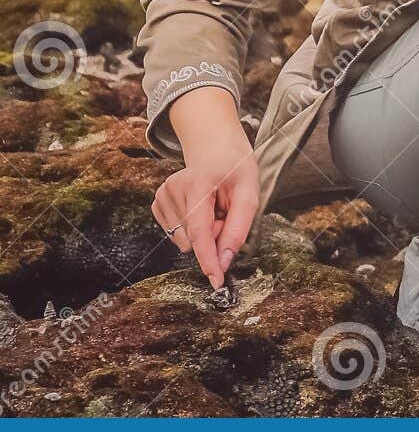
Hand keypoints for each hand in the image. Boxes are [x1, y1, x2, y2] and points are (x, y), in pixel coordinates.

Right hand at [154, 86, 258, 288]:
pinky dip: (193, 229)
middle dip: (214, 236)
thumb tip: (224, 261)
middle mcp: (172, 188)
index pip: (200, 230)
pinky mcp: (157, 204)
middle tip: (226, 213)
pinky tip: (201, 209)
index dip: (208, 259)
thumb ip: (238, 228)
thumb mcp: (249, 194)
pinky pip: (177, 234)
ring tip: (214, 208)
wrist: (216, 150)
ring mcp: (161, 195)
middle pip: (194, 238)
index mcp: (196, 183)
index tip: (216, 281)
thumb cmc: (236, 170)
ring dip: (204, 232)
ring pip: (185, 239)